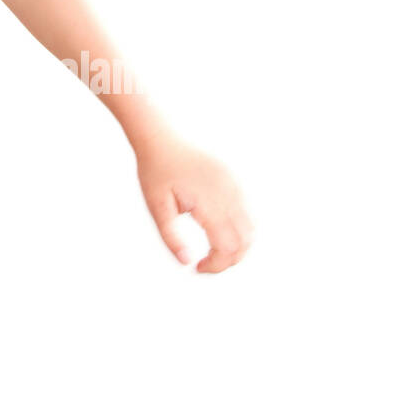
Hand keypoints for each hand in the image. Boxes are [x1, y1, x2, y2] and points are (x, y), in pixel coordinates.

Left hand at [135, 134, 253, 272]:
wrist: (161, 139)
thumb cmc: (156, 172)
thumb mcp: (156, 206)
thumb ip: (171, 236)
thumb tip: (187, 263)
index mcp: (210, 201)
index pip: (228, 247)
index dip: (216, 266)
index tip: (197, 269)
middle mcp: (228, 193)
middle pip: (245, 242)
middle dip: (228, 260)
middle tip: (205, 264)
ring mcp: (234, 185)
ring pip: (251, 229)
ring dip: (237, 247)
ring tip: (213, 250)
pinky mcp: (234, 180)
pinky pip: (247, 212)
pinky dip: (240, 230)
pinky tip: (218, 232)